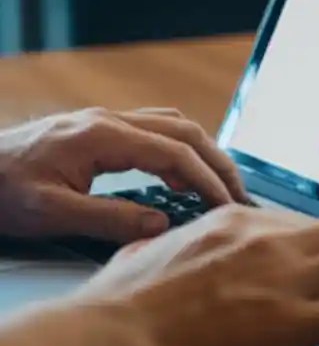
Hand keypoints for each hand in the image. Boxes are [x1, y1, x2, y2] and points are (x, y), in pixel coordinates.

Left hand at [0, 107, 249, 243]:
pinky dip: (179, 149)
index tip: (228, 207)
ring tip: (220, 184)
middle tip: (239, 195)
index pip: (174, 154)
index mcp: (100, 137)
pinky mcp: (96, 130)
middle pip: (184, 131)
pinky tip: (179, 175)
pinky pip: (153, 129)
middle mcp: (106, 121)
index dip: (207, 181)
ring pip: (172, 125)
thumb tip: (161, 225)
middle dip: (218, 163)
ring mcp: (102, 121)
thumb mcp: (51, 215)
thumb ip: (110, 219)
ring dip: (203, 152)